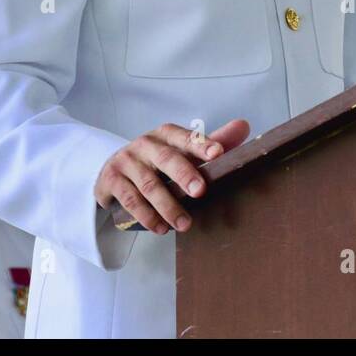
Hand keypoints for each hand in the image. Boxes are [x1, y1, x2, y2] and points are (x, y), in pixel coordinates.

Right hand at [93, 119, 249, 233]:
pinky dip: (147, 216)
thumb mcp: (180, 150)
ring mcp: (126, 161)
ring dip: (168, 207)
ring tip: (185, 224)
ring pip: (149, 185)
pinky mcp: (111, 181)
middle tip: (201, 192)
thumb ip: (211, 142)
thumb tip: (243, 126)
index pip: (186, 137)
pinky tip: (160, 228)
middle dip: (185, 175)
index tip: (218, 154)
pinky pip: (130, 200)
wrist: (113, 171)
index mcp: (166, 134)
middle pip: (167, 158)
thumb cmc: (156, 161)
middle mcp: (145, 144)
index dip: (201, 144)